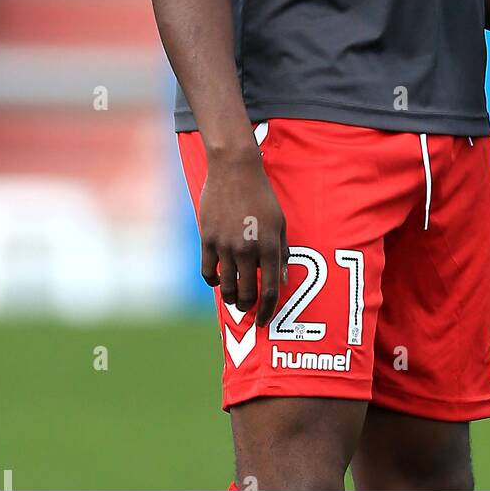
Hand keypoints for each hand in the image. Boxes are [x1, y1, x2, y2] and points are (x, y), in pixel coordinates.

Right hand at [199, 142, 288, 323]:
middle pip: (247, 293)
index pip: (269, 290)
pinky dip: (213, 281)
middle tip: (248, 306)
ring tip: (234, 298)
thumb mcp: (279, 222)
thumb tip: (281, 281)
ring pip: (226, 287)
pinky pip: (208, 272)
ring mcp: (226, 245)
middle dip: (249, 305)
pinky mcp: (208, 239)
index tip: (264, 321)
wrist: (234, 170)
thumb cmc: (261, 195)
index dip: (268, 311)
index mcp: (269, 245)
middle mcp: (248, 249)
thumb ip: (281, 252)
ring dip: (231, 298)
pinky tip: (218, 280)